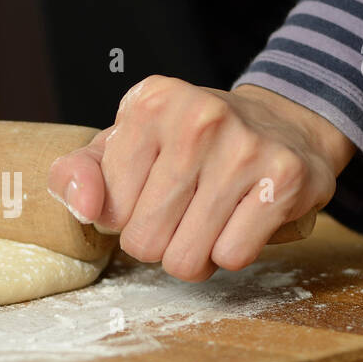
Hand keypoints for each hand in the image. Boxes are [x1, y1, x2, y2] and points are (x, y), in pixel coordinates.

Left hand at [48, 75, 354, 280]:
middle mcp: (197, 116)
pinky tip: (242, 218)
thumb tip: (85, 209)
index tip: (151, 190)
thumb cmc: (188, 144)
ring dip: (196, 253)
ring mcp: (245, 146)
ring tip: (210, 218)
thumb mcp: (122, 147)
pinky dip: (232, 252)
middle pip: (146, 241)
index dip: (128, 217)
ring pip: (189, 257)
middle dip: (160, 243)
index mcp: (149, 103)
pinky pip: (233, 257)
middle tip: (182, 211)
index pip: (110, 212)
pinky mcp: (285, 178)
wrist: (283, 124)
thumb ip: (77, 176)